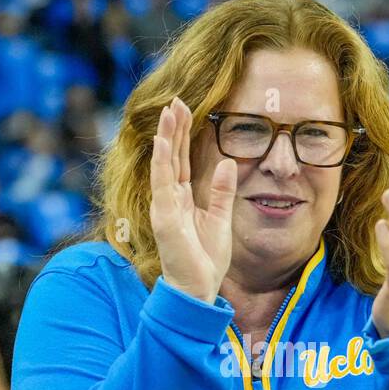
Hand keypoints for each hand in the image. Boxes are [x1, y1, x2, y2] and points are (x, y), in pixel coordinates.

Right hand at [150, 96, 236, 304]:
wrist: (199, 289)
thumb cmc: (205, 259)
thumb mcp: (220, 218)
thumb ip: (221, 191)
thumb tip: (226, 162)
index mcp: (182, 199)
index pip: (181, 160)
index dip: (182, 135)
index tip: (184, 110)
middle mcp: (169, 200)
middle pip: (171, 157)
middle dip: (173, 128)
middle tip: (176, 100)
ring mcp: (164, 208)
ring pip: (164, 165)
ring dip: (166, 138)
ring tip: (169, 112)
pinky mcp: (164, 218)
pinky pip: (162, 184)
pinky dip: (163, 162)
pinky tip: (163, 143)